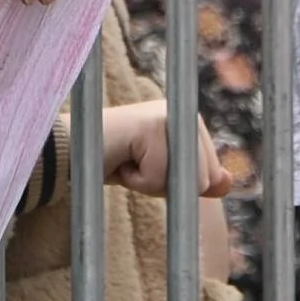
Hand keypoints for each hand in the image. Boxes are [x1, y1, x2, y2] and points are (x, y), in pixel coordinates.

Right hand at [100, 99, 229, 196]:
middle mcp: (183, 114)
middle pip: (202, 179)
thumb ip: (193, 179)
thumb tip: (227, 184)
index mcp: (190, 123)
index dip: (176, 185)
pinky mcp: (150, 126)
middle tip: (135, 165)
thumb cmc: (115, 162)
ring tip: (128, 162)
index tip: (147, 167)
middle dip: (165, 185)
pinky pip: (157, 178)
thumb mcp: (160, 177)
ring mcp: (168, 117)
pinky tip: (120, 159)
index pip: (211, 175)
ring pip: (184, 180)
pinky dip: (135, 182)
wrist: (71, 154)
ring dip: (151, 184)